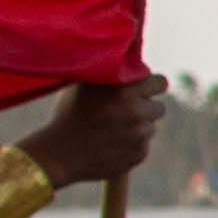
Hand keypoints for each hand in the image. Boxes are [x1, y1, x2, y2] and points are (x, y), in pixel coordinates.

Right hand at [28, 76, 170, 186]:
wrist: (57, 155)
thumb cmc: (68, 115)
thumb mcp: (85, 86)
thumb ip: (112, 74)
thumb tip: (133, 63)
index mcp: (124, 91)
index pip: (160, 82)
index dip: (150, 85)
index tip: (140, 89)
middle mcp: (136, 112)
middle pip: (159, 107)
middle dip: (145, 107)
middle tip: (125, 110)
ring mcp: (139, 136)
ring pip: (150, 127)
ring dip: (138, 127)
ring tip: (111, 129)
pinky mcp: (139, 155)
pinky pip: (143, 146)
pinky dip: (132, 145)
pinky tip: (110, 144)